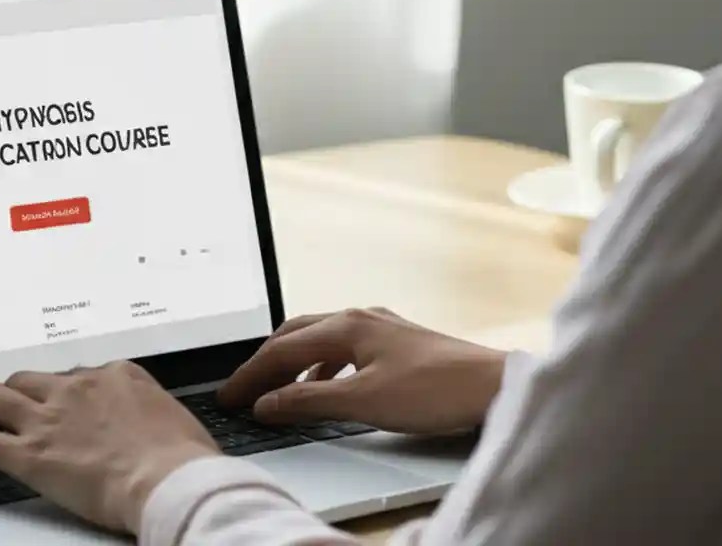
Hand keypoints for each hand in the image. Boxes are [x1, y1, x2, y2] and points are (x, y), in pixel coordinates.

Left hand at [0, 361, 217, 533]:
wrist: (169, 480)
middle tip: (16, 414)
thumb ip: (152, 411)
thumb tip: (152, 425)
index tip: (65, 408)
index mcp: (116, 376)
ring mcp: (49, 418)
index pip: (78, 376)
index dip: (66, 394)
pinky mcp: (29, 453)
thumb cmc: (183, 458)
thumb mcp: (175, 417)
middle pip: (30, 379)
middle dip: (19, 394)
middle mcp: (77, 388)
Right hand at [219, 307, 506, 433]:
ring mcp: (381, 327)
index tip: (230, 396)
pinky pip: (344, 350)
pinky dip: (322, 369)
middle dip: (266, 363)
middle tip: (244, 390)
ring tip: (277, 394)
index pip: (282, 349)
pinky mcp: (398, 343)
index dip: (251, 375)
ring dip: (294, 366)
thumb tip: (268, 403)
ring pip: (321, 341)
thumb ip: (308, 402)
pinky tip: (325, 390)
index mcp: (347, 325)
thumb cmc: (434, 389)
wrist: (491, 386)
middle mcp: (361, 318)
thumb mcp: (362, 402)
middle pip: (296, 335)